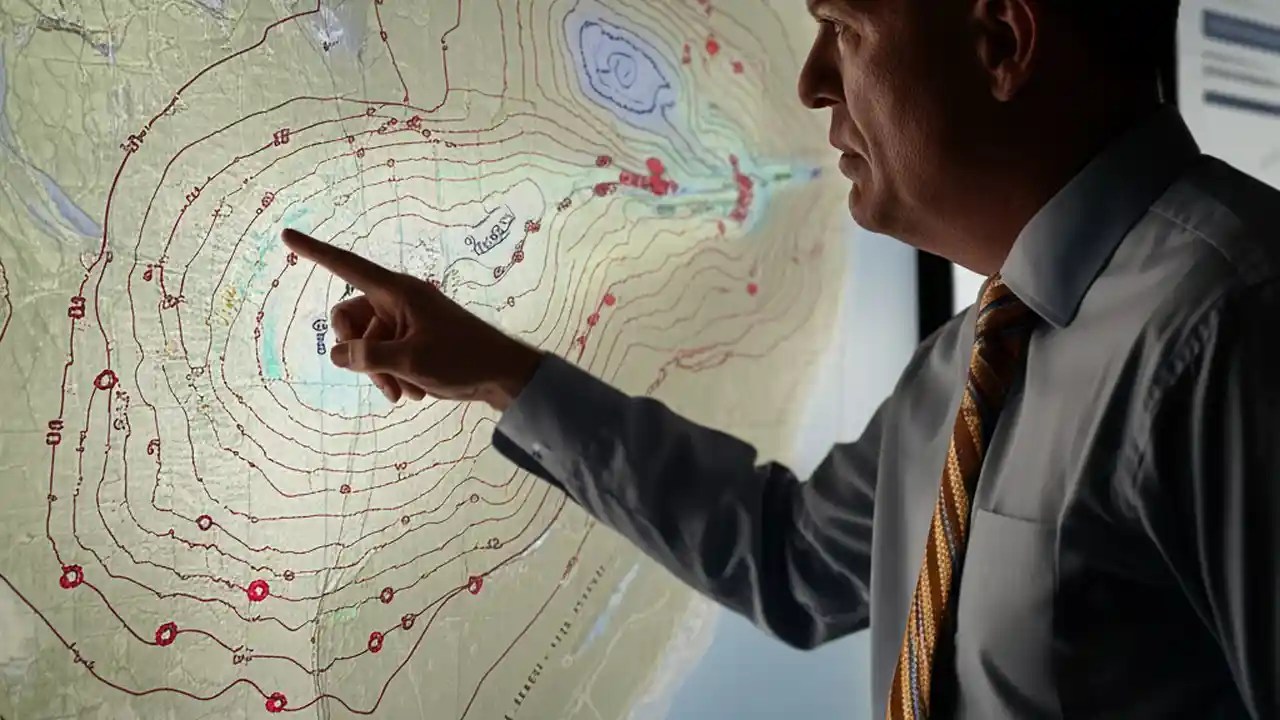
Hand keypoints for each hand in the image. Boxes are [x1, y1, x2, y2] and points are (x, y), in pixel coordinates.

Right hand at [281, 228, 543, 410]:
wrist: (502, 375)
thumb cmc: (462, 359)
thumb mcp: (409, 361)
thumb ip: (368, 356)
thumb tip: (336, 353)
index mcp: (397, 292)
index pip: (347, 266)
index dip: (314, 251)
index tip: (286, 235)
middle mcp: (398, 300)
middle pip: (349, 318)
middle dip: (358, 353)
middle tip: (382, 382)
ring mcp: (405, 320)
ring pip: (366, 343)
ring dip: (378, 371)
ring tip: (404, 392)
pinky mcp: (413, 339)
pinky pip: (384, 354)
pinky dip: (392, 374)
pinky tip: (413, 392)